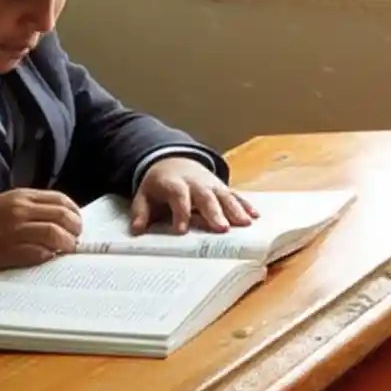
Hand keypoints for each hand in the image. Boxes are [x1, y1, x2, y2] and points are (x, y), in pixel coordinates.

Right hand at [0, 188, 81, 284]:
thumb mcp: (4, 205)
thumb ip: (30, 207)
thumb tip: (60, 218)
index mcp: (20, 196)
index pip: (60, 199)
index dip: (74, 211)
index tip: (77, 222)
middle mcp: (20, 210)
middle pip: (62, 215)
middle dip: (76, 228)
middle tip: (76, 238)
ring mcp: (15, 230)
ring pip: (56, 234)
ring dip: (67, 244)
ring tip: (66, 250)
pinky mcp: (10, 251)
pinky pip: (40, 253)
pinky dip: (49, 256)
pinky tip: (48, 258)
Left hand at [130, 157, 258, 234]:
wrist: (173, 160)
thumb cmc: (160, 184)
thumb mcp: (144, 195)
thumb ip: (141, 212)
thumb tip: (137, 230)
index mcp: (174, 184)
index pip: (178, 197)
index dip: (180, 213)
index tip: (181, 231)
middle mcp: (196, 183)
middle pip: (205, 197)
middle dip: (214, 212)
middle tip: (221, 229)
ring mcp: (211, 184)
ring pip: (224, 195)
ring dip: (235, 209)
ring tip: (244, 224)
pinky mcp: (221, 187)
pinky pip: (235, 195)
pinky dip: (245, 205)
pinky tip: (254, 216)